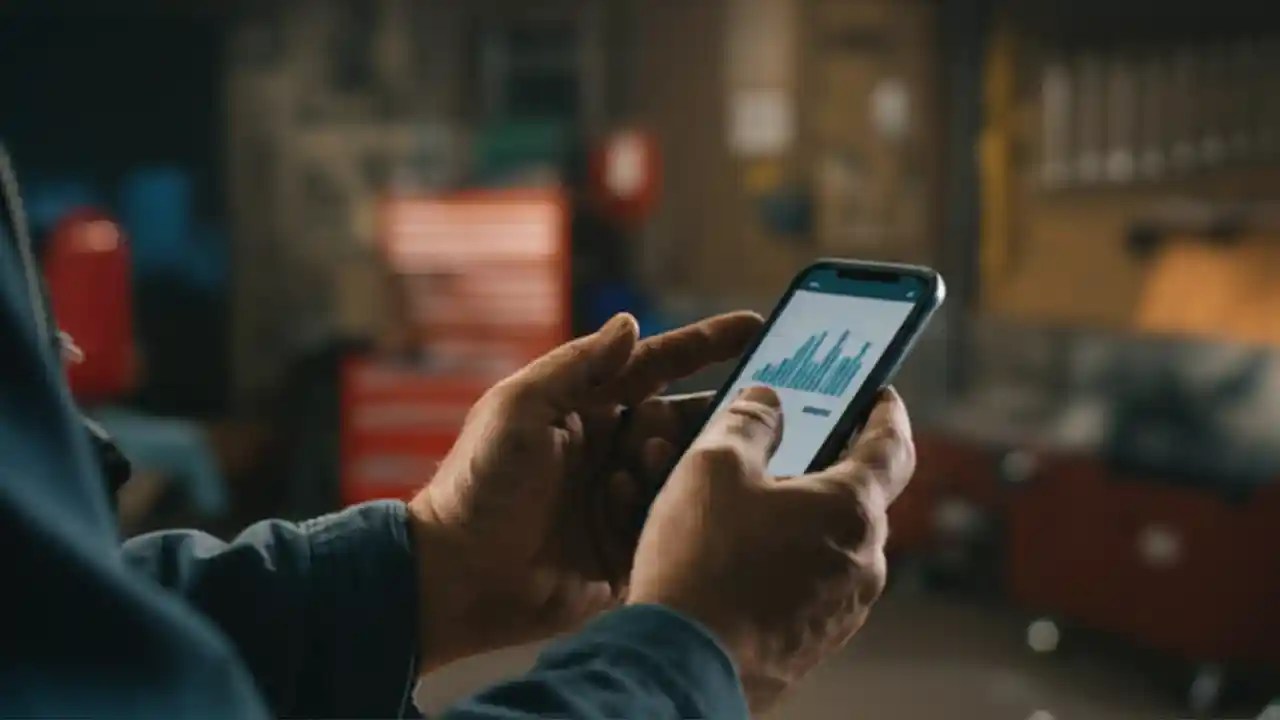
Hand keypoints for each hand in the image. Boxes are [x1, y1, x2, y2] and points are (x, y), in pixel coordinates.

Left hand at [408, 312, 762, 671]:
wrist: (457, 577)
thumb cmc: (478, 483)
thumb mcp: (519, 408)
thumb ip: (576, 366)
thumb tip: (630, 324)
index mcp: (584, 407)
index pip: (657, 366)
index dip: (706, 345)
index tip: (756, 328)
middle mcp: (609, 448)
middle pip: (681, 420)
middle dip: (708, 416)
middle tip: (732, 416)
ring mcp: (621, 499)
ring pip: (683, 471)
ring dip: (678, 464)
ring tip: (647, 465)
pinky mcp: (628, 548)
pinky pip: (671, 523)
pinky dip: (665, 513)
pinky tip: (641, 508)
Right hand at [627, 385, 914, 711]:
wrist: (684, 665)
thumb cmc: (703, 562)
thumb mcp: (712, 466)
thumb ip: (748, 420)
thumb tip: (767, 400)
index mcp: (852, 509)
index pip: (892, 447)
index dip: (886, 412)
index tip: (880, 394)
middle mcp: (864, 561)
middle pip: (858, 497)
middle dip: (827, 466)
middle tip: (791, 443)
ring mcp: (844, 607)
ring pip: (832, 543)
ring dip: (802, 519)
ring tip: (750, 508)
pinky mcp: (816, 641)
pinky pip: (812, 584)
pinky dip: (788, 561)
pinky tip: (741, 561)